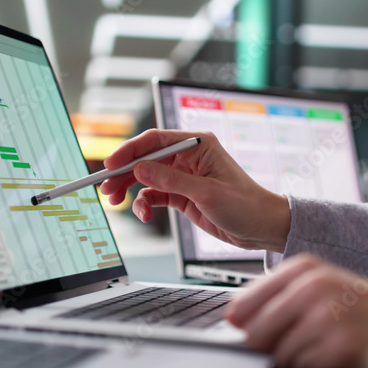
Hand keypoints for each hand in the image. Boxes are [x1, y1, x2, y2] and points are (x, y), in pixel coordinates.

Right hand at [99, 129, 290, 251]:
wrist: (261, 227)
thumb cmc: (244, 204)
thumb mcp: (206, 192)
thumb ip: (171, 180)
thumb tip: (140, 168)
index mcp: (197, 144)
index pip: (155, 141)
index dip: (130, 150)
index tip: (111, 163)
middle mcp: (188, 156)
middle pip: (145, 159)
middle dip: (124, 173)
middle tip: (106, 188)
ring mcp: (184, 175)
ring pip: (146, 177)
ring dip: (130, 189)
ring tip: (117, 203)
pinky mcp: (182, 194)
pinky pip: (155, 195)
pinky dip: (145, 204)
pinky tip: (145, 214)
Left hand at [226, 255, 367, 367]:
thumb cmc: (360, 304)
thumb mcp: (318, 285)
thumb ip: (277, 296)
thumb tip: (234, 319)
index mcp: (302, 269)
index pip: (245, 302)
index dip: (242, 323)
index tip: (242, 330)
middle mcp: (311, 287)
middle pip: (257, 332)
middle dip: (268, 346)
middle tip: (290, 343)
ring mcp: (327, 315)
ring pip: (279, 354)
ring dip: (296, 359)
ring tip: (319, 346)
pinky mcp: (341, 344)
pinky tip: (331, 356)